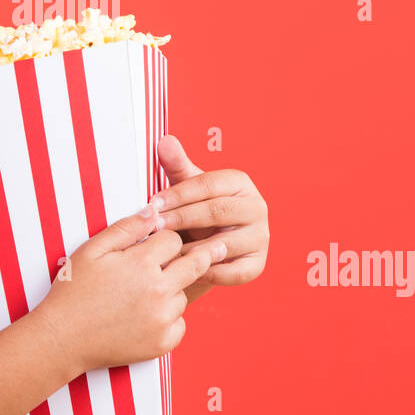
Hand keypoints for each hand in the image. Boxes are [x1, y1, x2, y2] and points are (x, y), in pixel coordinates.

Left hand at [151, 134, 268, 288]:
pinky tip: (186, 269)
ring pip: (224, 243)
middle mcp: (256, 207)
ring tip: (165, 250)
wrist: (208, 244)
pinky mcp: (258, 264)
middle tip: (155, 226)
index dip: (178, 193)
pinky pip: (234, 272)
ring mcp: (261, 236)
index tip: (153, 204)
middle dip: (181, 219)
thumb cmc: (197, 211)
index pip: (208, 184)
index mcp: (240, 183)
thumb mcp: (187, 187)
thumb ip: (176, 166)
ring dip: (191, 249)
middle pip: (217, 211)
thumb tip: (165, 141)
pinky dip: (208, 272)